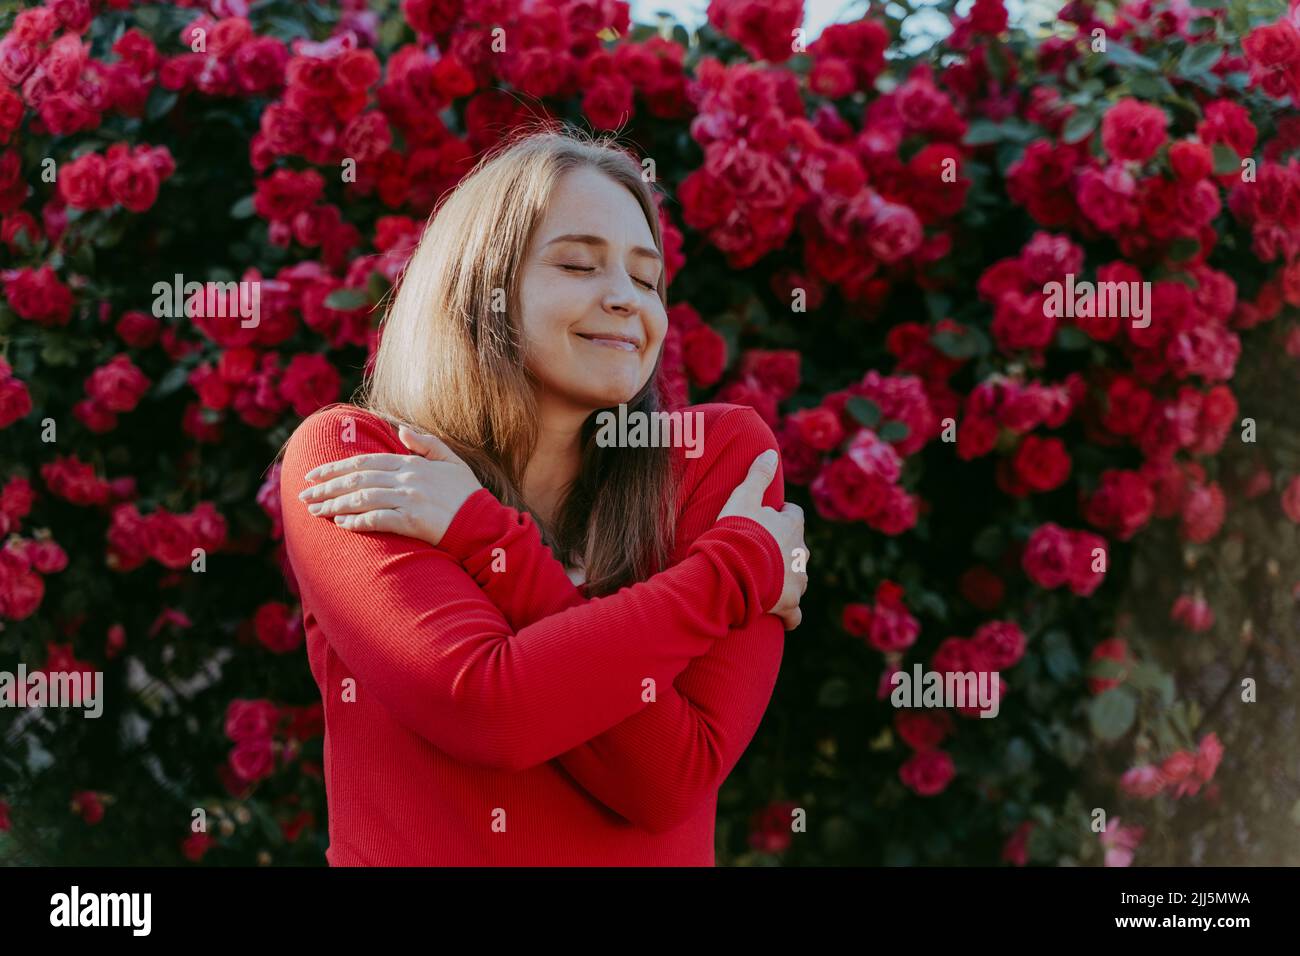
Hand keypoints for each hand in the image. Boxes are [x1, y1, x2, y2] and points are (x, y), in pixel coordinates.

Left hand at [297, 426, 482, 546]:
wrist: (484, 523)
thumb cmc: (467, 494)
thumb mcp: (451, 460)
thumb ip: (426, 443)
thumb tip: (401, 430)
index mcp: (411, 463)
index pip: (364, 462)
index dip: (336, 467)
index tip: (314, 474)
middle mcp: (406, 479)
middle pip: (357, 480)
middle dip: (326, 487)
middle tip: (303, 496)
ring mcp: (409, 500)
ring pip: (361, 499)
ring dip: (334, 505)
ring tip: (315, 511)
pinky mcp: (412, 522)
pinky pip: (377, 520)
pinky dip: (357, 522)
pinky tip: (341, 524)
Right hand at [716, 449, 807, 630]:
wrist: (732, 571)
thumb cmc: (736, 533)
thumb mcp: (742, 498)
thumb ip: (757, 476)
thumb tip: (770, 453)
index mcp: (792, 526)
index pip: (795, 515)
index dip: (783, 516)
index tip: (769, 518)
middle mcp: (800, 553)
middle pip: (799, 548)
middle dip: (786, 549)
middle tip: (764, 552)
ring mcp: (797, 580)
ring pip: (800, 578)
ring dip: (788, 579)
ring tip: (769, 581)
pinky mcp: (789, 604)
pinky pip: (794, 614)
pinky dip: (789, 615)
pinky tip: (782, 618)